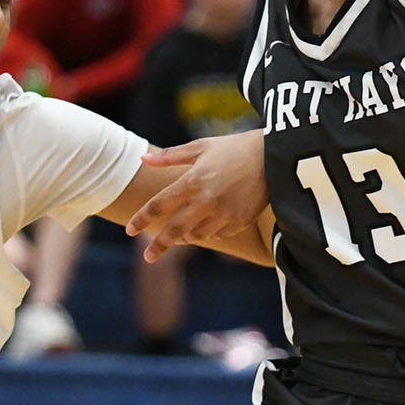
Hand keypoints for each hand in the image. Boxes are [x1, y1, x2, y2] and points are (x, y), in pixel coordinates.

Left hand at [126, 129, 270, 261]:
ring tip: (178, 236)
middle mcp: (206, 201)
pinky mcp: (241, 221)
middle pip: (175, 230)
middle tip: (148, 257)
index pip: (159, 205)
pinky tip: (205, 226)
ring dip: (185, 237)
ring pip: (197, 235)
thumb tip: (142, 159)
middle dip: (159, 245)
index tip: (129, 230)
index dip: (141, 218)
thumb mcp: (201, 147)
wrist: (275, 156)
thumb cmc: (233, 148)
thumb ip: (169, 156)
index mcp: (193, 181)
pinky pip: (217, 234)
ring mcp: (224, 213)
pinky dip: (208, 232)